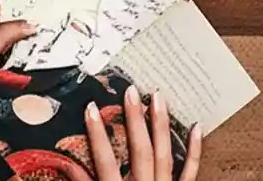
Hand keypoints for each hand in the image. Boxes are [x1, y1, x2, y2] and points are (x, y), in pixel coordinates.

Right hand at [85, 87, 202, 180]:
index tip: (91, 108)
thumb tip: (67, 165)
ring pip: (164, 155)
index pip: (106, 161)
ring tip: (159, 97)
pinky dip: (194, 150)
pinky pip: (190, 171)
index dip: (97, 135)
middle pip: (141, 151)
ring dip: (161, 125)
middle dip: (136, 120)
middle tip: (132, 91)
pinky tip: (196, 127)